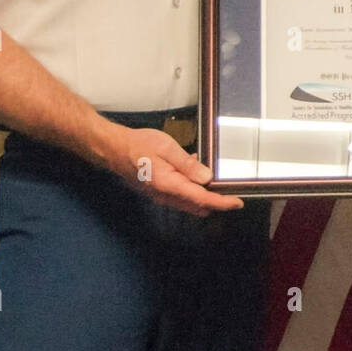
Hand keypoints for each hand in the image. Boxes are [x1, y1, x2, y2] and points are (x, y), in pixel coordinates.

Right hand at [108, 127, 243, 216]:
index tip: (237, 203)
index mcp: (169, 185)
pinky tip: (193, 171)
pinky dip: (191, 189)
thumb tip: (206, 178)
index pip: (202, 198)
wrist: (113, 150)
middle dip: (215, 200)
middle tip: (230, 189)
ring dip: (203, 195)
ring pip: (189, 203)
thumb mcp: (166, 148)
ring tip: (213, 178)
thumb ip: (187, 164)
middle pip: (197, 205)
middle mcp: (165, 196)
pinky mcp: (157, 193)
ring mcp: (160, 196)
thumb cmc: (138, 146)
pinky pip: (179, 197)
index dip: (222, 202)